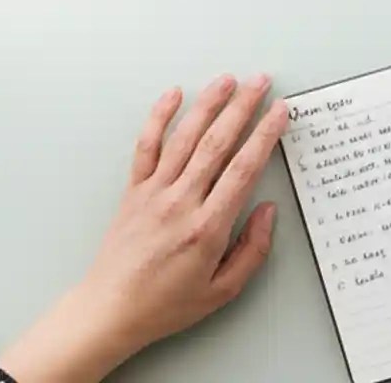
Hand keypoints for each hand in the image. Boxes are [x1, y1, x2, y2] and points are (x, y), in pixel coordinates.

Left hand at [0, 74, 288, 382]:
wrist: (110, 310)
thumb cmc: (166, 304)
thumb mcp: (223, 290)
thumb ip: (253, 250)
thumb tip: (268, 212)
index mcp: (207, 227)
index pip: (243, 169)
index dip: (265, 135)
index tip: (280, 112)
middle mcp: (180, 202)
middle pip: (217, 143)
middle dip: (242, 107)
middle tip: (261, 82)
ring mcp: (154, 193)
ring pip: (185, 138)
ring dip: (208, 104)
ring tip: (227, 80)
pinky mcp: (133, 191)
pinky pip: (146, 147)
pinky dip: (159, 117)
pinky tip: (173, 95)